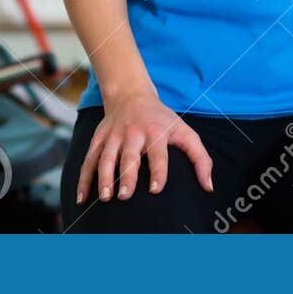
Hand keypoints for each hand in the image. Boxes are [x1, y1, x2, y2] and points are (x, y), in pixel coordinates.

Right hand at [75, 90, 212, 203]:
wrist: (131, 95)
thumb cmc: (162, 120)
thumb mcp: (185, 132)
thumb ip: (200, 158)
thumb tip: (209, 187)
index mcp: (156, 131)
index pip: (158, 153)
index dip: (157, 170)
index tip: (155, 189)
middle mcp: (133, 133)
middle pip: (129, 156)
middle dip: (126, 176)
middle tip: (125, 196)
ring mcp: (113, 135)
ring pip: (105, 158)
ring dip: (104, 178)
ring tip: (106, 198)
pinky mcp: (98, 138)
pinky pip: (89, 160)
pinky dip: (84, 179)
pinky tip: (83, 198)